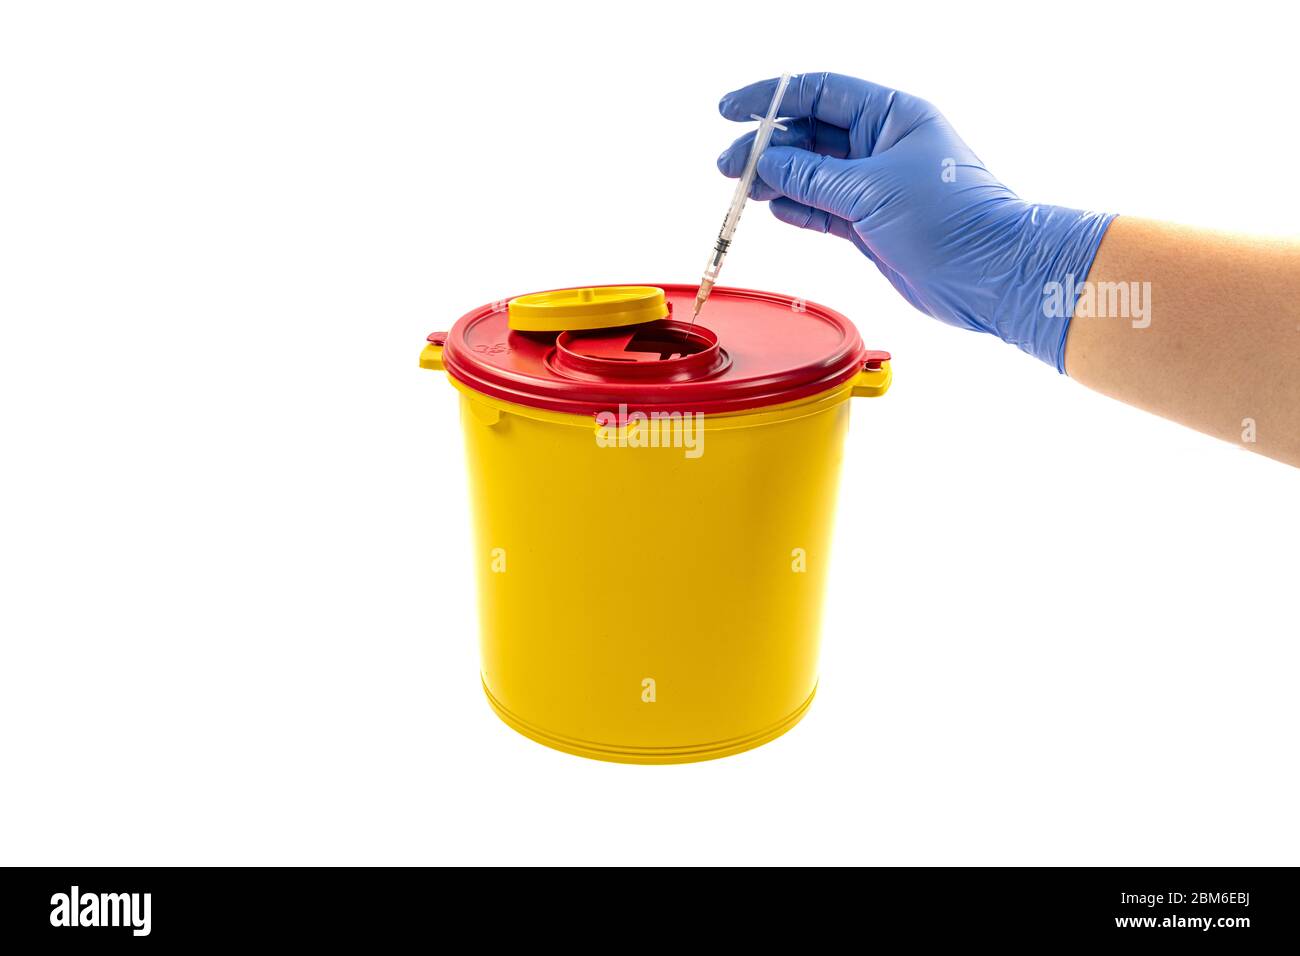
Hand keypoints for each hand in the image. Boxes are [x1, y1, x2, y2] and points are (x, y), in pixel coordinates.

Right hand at [717, 73, 1114, 369]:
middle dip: (765, 147)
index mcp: (891, 115)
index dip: (770, 97)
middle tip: (727, 166)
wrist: (992, 275)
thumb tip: (765, 164)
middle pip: (809, 134)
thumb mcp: (872, 190)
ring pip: (811, 174)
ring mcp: (876, 185)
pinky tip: (772, 208)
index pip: (819, 92)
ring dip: (775, 180)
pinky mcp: (872, 224)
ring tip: (741, 190)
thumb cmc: (953, 220)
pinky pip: (823, 208)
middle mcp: (882, 145)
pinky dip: (796, 208)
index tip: (730, 109)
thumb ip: (811, 176)